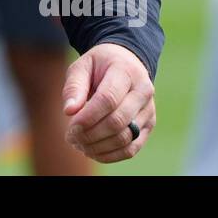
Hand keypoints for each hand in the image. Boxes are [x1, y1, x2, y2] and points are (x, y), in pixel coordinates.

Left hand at [62, 42, 155, 162]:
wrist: (126, 63)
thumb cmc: (99, 65)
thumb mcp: (82, 66)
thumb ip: (74, 87)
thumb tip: (69, 111)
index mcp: (126, 71)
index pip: (108, 99)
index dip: (88, 117)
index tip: (71, 126)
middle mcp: (143, 91)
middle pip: (118, 121)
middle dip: (91, 134)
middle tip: (71, 137)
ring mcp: (149, 110)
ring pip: (125, 138)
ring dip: (98, 146)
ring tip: (78, 144)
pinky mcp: (149, 125)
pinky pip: (132, 148)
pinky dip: (110, 155)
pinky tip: (91, 151)